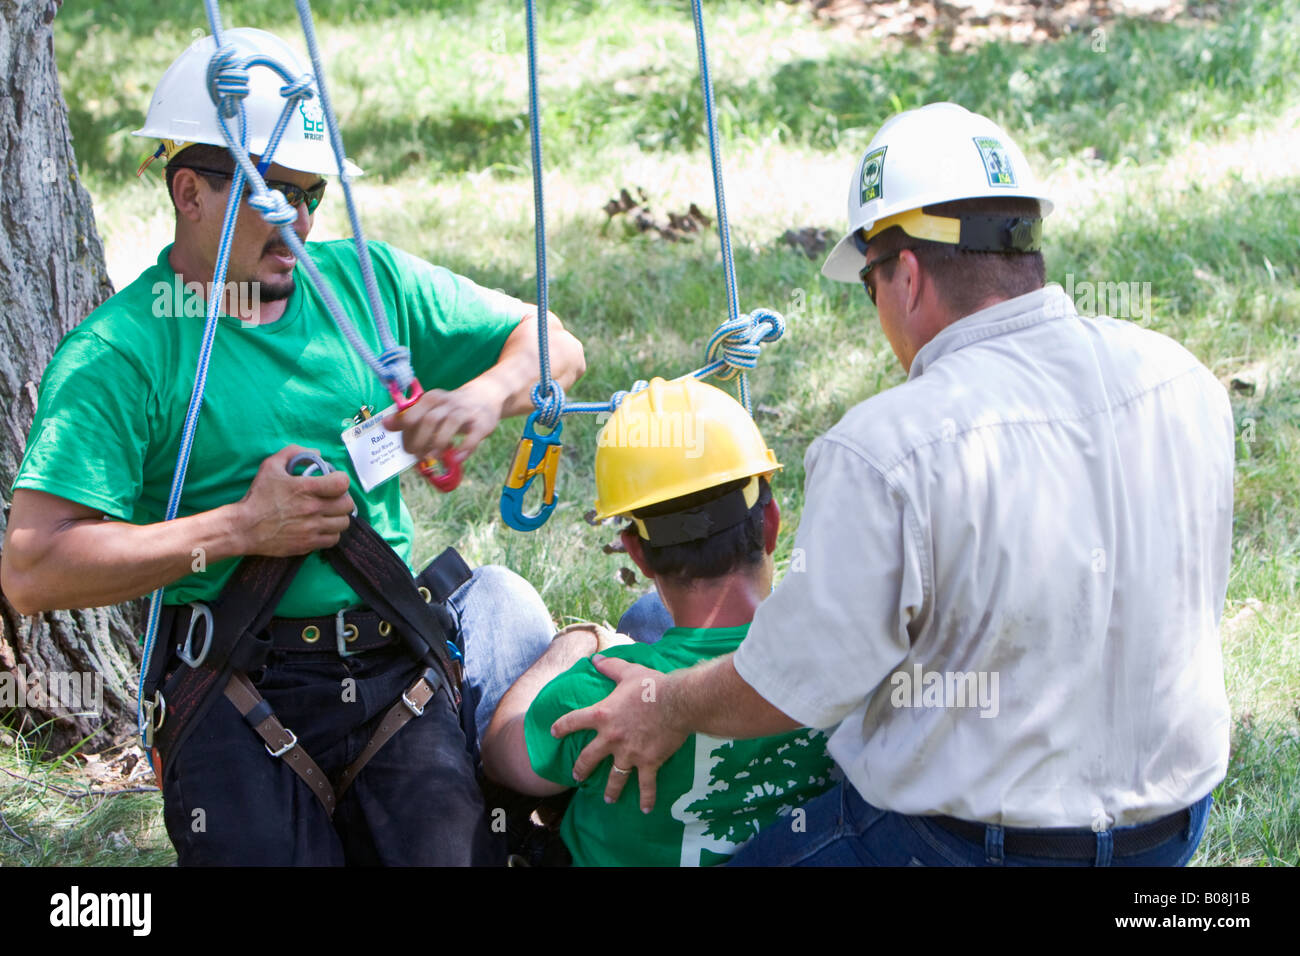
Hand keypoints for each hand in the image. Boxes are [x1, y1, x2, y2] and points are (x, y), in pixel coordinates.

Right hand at [234, 445, 353, 555]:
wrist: (244, 528)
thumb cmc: (257, 496)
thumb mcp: (270, 466)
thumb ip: (293, 453)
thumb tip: (317, 453)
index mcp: (306, 488)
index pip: (342, 483)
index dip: (341, 480)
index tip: (333, 481)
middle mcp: (313, 509)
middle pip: (347, 504)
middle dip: (341, 498)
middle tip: (332, 497)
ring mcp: (312, 528)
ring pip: (344, 523)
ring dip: (338, 516)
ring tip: (328, 513)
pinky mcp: (309, 544)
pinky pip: (334, 539)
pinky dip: (331, 533)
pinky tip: (322, 526)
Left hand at [383, 379, 503, 461]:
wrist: (486, 396)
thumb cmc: (451, 408)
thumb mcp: (430, 408)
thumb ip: (409, 417)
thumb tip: (385, 424)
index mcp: (432, 398)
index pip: (412, 416)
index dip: (406, 435)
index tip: (406, 448)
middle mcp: (448, 402)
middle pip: (429, 420)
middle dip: (420, 441)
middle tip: (417, 456)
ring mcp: (466, 412)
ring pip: (449, 425)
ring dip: (438, 444)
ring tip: (433, 457)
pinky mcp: (482, 423)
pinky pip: (472, 437)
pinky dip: (463, 449)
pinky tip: (455, 458)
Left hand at [549, 655, 688, 811]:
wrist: (678, 702)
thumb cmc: (652, 685)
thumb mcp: (628, 672)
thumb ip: (610, 666)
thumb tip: (595, 659)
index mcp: (603, 715)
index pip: (574, 721)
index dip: (561, 727)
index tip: (554, 733)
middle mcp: (612, 738)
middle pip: (588, 758)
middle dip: (581, 769)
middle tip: (576, 776)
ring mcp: (629, 754)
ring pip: (615, 777)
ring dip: (610, 789)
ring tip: (608, 798)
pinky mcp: (648, 763)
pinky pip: (646, 785)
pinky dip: (647, 798)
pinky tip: (646, 809)